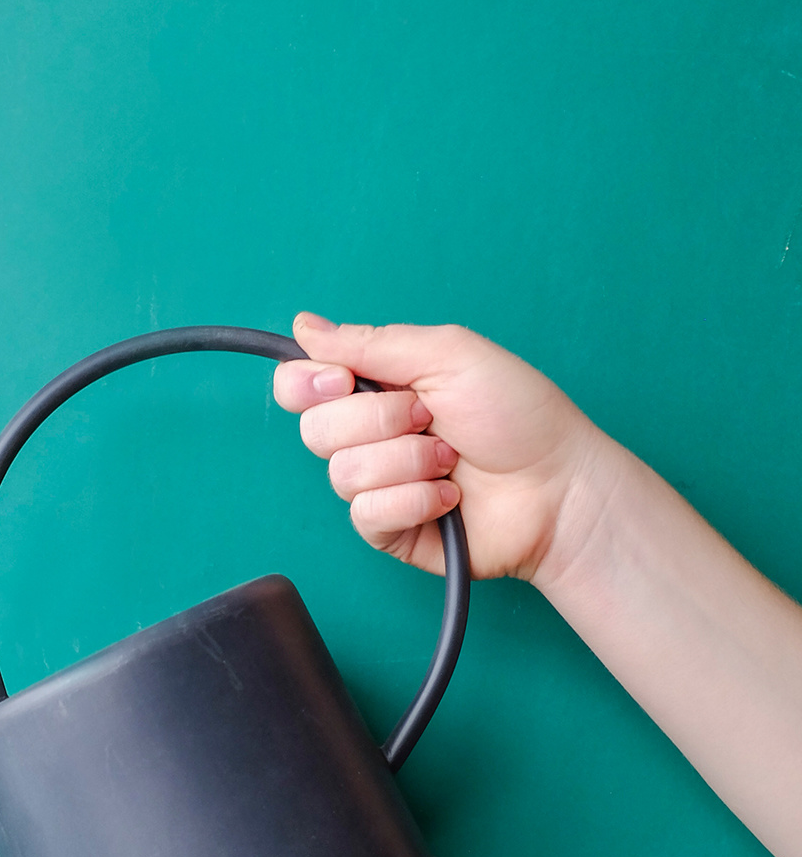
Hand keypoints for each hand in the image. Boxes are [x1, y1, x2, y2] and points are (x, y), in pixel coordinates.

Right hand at [273, 315, 609, 581]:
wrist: (557, 486)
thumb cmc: (518, 414)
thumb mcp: (448, 354)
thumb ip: (372, 342)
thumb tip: (303, 327)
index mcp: (377, 386)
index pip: (298, 384)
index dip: (308, 383)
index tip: (346, 380)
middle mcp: (369, 434)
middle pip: (314, 430)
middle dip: (377, 421)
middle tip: (430, 418)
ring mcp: (378, 484)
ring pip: (342, 473)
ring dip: (408, 462)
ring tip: (451, 460)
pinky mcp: (389, 528)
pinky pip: (366, 514)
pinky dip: (414, 500)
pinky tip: (449, 497)